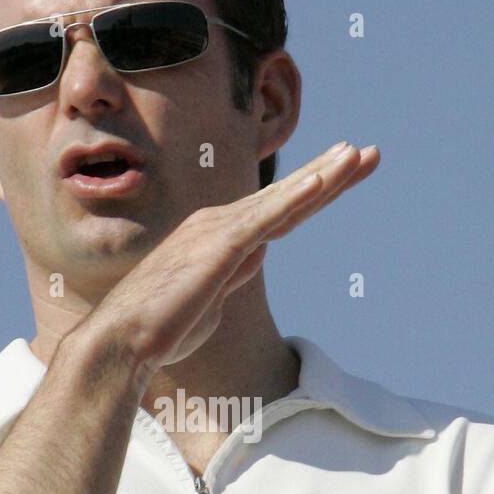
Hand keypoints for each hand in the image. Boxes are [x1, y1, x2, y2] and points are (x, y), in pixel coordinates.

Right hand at [73, 142, 380, 377]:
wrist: (124, 340)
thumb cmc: (161, 328)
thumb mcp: (212, 297)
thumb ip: (234, 272)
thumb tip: (255, 257)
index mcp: (222, 238)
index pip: (281, 212)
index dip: (316, 192)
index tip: (348, 175)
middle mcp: (221, 224)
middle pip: (289, 197)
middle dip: (331, 173)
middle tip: (370, 153)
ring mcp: (220, 231)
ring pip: (283, 200)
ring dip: (323, 176)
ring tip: (357, 154)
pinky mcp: (220, 247)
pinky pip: (266, 218)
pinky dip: (295, 197)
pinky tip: (322, 181)